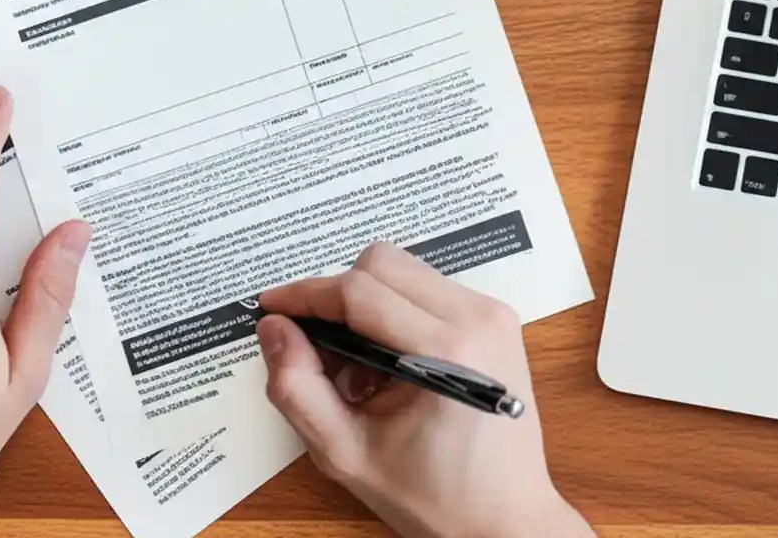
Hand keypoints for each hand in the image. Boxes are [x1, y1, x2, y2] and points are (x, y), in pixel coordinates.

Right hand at [256, 243, 591, 537]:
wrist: (506, 518)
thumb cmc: (434, 496)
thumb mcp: (345, 453)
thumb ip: (297, 387)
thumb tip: (273, 327)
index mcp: (448, 351)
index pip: (358, 291)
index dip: (305, 294)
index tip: (271, 307)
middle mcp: (479, 318)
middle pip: (381, 264)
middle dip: (337, 297)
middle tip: (321, 354)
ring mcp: (494, 314)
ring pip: (404, 271)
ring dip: (366, 305)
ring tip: (360, 371)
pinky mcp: (496, 319)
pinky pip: (428, 288)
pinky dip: (395, 312)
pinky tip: (390, 366)